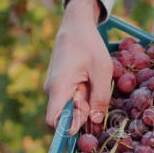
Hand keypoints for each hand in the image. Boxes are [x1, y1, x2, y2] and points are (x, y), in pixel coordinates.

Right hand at [44, 0, 112, 134]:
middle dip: (82, 114)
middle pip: (64, 117)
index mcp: (58, 87)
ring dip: (83, 104)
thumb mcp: (102, 70)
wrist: (75, 25)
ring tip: (92, 83)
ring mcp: (53, 87)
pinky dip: (81, 96)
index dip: (70, 127)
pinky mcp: (58, 84)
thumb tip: (95, 121)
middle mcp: (51, 90)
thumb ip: (100, 97)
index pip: (54, 122)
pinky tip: (89, 83)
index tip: (88, 116)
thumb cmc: (90, 45)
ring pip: (68, 108)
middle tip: (95, 95)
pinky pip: (68, 99)